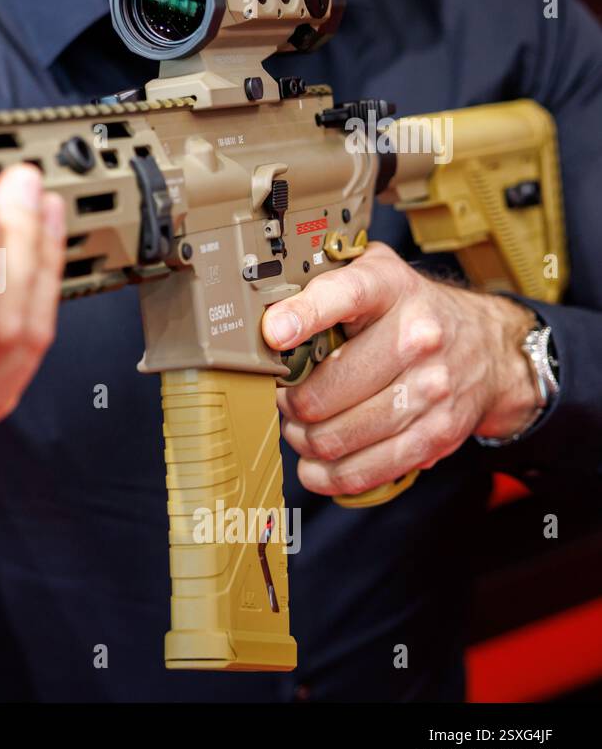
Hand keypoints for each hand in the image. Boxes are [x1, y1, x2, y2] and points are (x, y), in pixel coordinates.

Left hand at [260, 243, 540, 496]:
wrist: (488, 347)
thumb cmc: (409, 310)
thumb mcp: (371, 273)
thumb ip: (320, 281)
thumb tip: (261, 311)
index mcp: (390, 287)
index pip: (345, 295)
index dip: (304, 315)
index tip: (273, 333)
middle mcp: (416, 337)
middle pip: (323, 392)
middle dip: (288, 403)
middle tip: (285, 398)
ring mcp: (430, 390)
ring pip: (335, 437)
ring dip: (303, 439)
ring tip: (301, 426)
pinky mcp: (437, 434)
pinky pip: (365, 470)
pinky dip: (327, 474)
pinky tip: (315, 462)